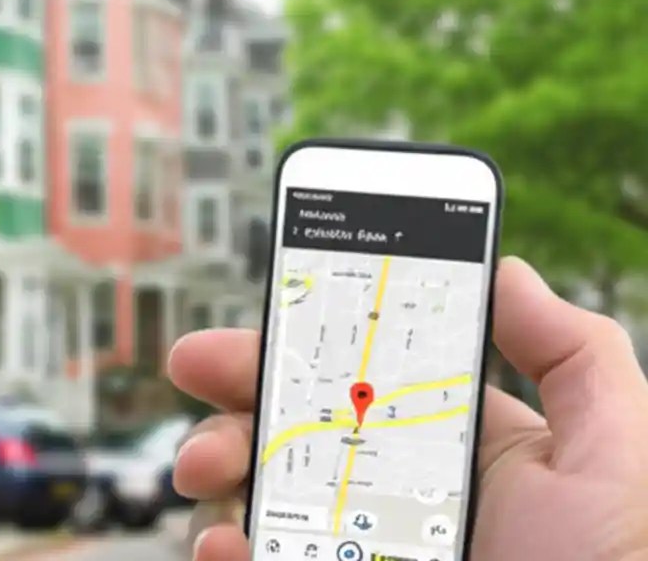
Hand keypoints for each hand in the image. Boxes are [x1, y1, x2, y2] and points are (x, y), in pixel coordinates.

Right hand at [171, 257, 647, 559]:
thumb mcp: (612, 457)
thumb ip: (574, 357)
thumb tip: (507, 272)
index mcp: (452, 448)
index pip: (367, 374)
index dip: (309, 334)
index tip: (268, 306)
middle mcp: (394, 495)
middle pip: (295, 421)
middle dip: (237, 383)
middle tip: (196, 364)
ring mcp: (356, 548)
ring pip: (261, 490)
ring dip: (217, 458)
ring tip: (202, 464)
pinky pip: (257, 558)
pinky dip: (222, 545)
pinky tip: (222, 540)